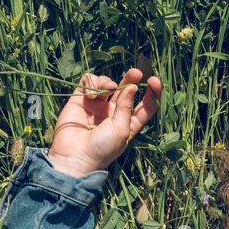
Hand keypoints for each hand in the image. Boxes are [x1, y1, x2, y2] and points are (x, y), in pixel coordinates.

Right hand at [46, 68, 161, 174]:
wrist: (75, 156)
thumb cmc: (102, 149)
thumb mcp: (121, 130)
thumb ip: (127, 107)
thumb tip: (133, 87)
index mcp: (128, 123)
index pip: (145, 105)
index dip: (152, 93)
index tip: (153, 81)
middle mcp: (113, 112)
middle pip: (126, 90)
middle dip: (131, 79)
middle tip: (136, 72)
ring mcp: (97, 105)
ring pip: (106, 83)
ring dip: (108, 82)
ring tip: (107, 90)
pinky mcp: (80, 99)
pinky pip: (88, 82)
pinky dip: (91, 82)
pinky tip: (91, 94)